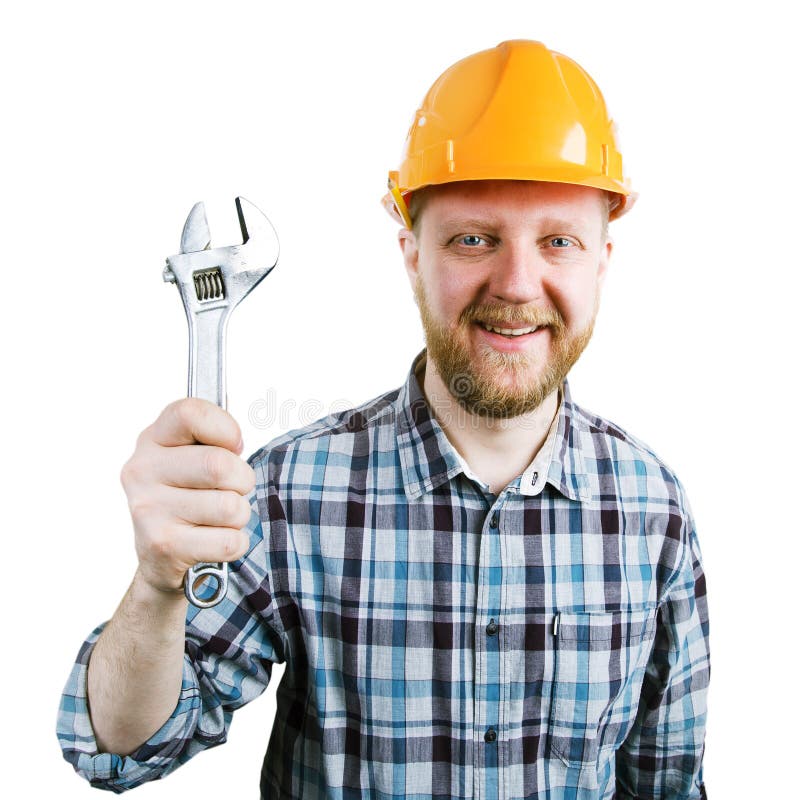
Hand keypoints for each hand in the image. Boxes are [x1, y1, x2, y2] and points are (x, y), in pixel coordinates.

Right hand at [120, 398, 255, 595]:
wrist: (159, 554)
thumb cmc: (187, 494)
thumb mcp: (191, 455)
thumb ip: (213, 438)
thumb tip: (234, 444)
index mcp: (153, 439)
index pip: (191, 413)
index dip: (226, 429)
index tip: (232, 446)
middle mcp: (142, 470)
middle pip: (219, 465)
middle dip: (243, 480)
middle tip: (233, 488)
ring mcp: (148, 509)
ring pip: (230, 506)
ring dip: (239, 515)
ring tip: (219, 517)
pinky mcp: (162, 545)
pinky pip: (228, 541)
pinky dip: (235, 543)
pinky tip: (214, 539)